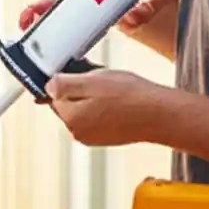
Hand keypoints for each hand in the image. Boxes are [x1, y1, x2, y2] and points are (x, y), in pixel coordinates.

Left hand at [44, 69, 165, 146]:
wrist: (160, 115)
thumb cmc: (131, 97)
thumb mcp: (92, 80)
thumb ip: (64, 84)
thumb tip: (48, 85)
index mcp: (71, 118)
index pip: (53, 93)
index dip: (67, 78)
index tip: (80, 71)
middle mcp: (78, 132)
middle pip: (67, 102)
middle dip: (79, 88)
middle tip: (99, 78)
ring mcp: (92, 137)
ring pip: (82, 108)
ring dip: (91, 96)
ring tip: (112, 89)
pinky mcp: (105, 137)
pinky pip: (96, 116)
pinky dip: (102, 106)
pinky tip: (118, 100)